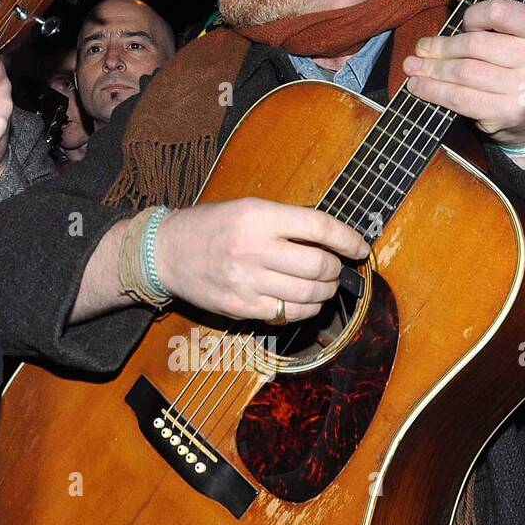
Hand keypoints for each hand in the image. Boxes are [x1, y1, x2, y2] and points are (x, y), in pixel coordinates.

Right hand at [152, 198, 369, 323]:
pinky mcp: (240, 306)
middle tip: (335, 269)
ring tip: (322, 287)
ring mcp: (246, 281)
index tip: (359, 248)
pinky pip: (287, 314)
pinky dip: (303, 310)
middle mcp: (253, 247)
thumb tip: (331, 240)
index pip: (318, 227)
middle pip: (318, 265)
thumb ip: (285, 222)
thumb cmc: (209, 227)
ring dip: (325, 293)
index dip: (347, 239)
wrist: (165, 252)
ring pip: (308, 294)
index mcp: (257, 216)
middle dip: (335, 270)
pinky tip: (300, 302)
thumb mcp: (245, 209)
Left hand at [402, 0, 524, 147]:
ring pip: (463, 72)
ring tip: (412, 68)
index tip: (460, 23)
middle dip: (439, 48)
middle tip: (419, 51)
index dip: (473, 15)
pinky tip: (417, 87)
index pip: (499, 10)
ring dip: (430, 71)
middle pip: (474, 45)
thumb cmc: (512, 63)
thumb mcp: (502, 27)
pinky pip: (459, 98)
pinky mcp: (509, 112)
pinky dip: (432, 91)